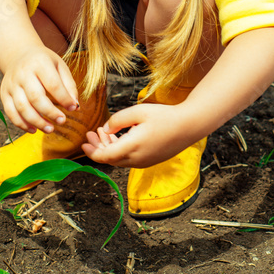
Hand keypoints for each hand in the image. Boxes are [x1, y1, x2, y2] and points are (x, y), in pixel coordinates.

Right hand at [0, 47, 78, 132]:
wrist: (20, 55)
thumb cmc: (44, 63)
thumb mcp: (60, 67)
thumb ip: (69, 86)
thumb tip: (75, 107)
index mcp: (39, 63)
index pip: (53, 84)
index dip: (64, 99)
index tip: (73, 108)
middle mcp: (23, 73)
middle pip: (35, 97)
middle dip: (50, 112)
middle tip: (62, 121)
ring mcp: (11, 84)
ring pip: (22, 107)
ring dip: (37, 122)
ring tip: (50, 129)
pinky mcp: (4, 94)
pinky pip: (11, 112)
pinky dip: (22, 124)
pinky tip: (34, 129)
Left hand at [81, 103, 200, 167]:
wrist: (190, 126)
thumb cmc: (165, 116)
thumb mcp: (138, 112)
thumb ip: (118, 120)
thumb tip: (106, 129)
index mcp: (132, 147)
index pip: (105, 157)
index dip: (92, 152)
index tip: (83, 144)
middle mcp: (137, 159)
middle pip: (110, 159)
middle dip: (98, 148)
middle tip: (91, 135)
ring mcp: (144, 162)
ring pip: (119, 159)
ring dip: (109, 148)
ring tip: (102, 133)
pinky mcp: (150, 160)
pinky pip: (129, 159)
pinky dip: (120, 150)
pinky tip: (118, 137)